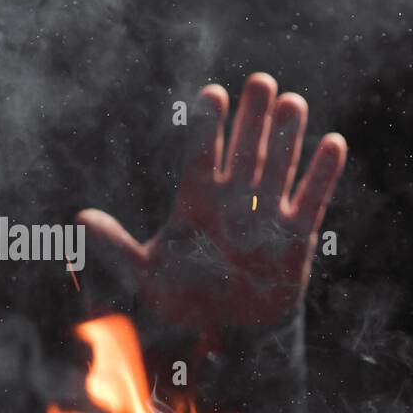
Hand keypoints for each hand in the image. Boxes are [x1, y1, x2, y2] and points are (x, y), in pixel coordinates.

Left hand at [78, 73, 345, 329]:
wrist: (226, 331)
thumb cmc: (183, 300)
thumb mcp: (144, 275)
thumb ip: (115, 247)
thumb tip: (79, 218)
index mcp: (195, 201)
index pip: (201, 153)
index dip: (208, 125)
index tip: (213, 93)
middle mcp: (232, 199)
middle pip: (244, 149)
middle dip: (252, 118)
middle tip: (261, 81)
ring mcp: (265, 214)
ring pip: (278, 166)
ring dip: (287, 136)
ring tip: (293, 101)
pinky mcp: (295, 235)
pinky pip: (311, 200)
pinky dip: (321, 175)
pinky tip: (333, 143)